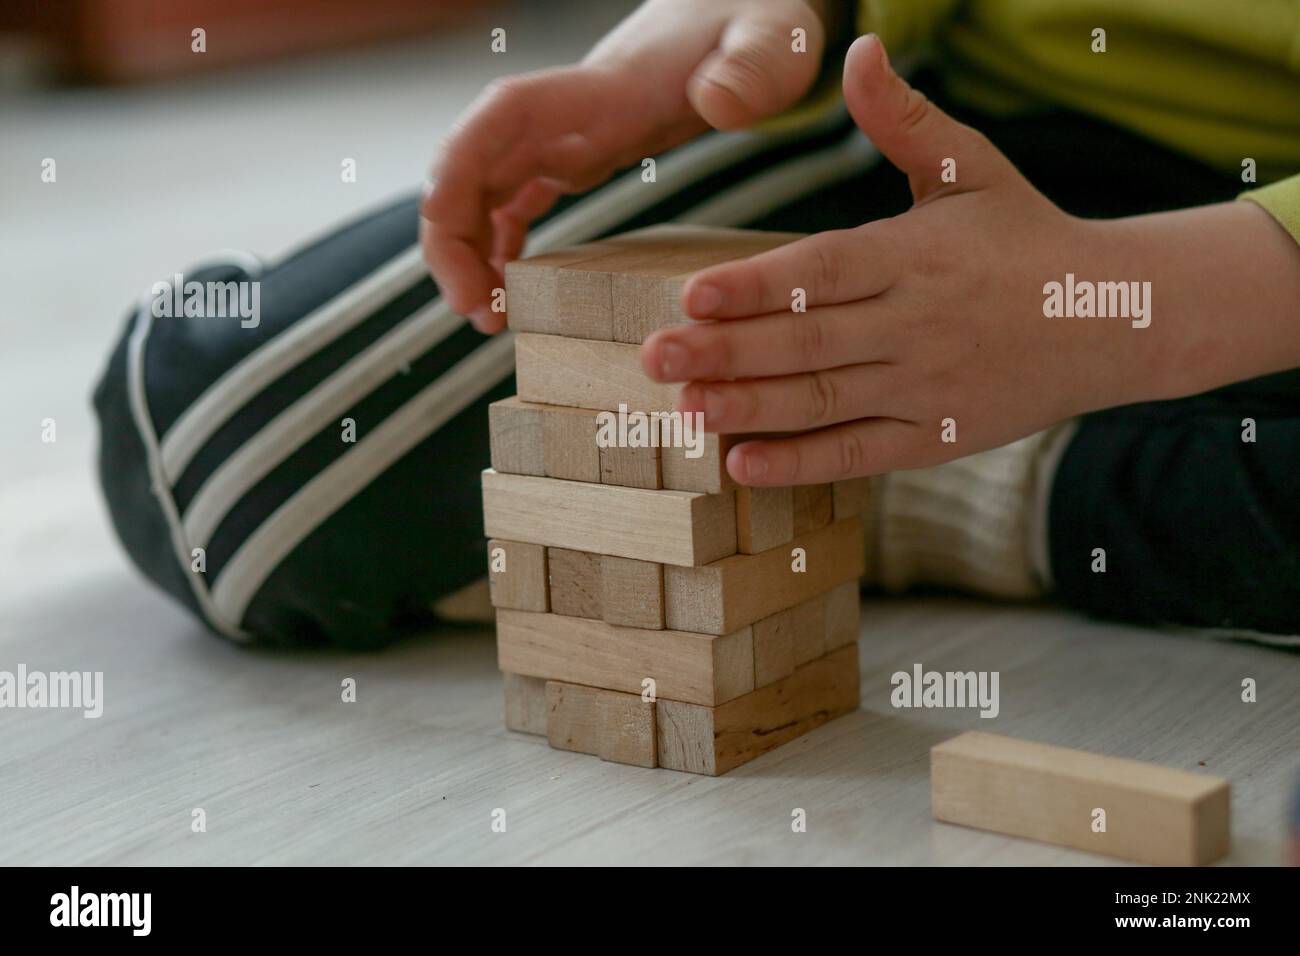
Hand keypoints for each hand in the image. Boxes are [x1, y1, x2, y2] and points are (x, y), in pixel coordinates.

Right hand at [420, 0, 828, 331]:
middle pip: (469, 167)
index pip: (499, 120)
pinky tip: (508, 295)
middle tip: (479, 316)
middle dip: (451, 241)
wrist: (744, 10)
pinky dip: (498, 251)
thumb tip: (716, 102)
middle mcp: (560, 115)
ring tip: (491, 321)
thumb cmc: (757, 20)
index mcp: (596, 91)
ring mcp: (559, 138)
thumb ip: (749, 70)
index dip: (457, 174)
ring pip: (478, 194)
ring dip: (468, 256)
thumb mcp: (770, 41)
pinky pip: (511, 207)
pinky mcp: (572, 160)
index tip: (449, 242)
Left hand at [642, 33, 1277, 484]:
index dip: (756, 286)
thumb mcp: (973, 170)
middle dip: (726, 351)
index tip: (691, 294)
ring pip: (823, 402)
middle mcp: (916, 325)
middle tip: (655, 356)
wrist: (1116, 319)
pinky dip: (801, 464)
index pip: (824, 273)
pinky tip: (744, 466)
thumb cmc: (1028, 238)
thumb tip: (859, 50)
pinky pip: (858, 453)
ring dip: (749, 408)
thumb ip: (905, 122)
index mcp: (916, 256)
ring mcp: (925, 387)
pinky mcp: (934, 436)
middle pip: (807, 342)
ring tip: (686, 409)